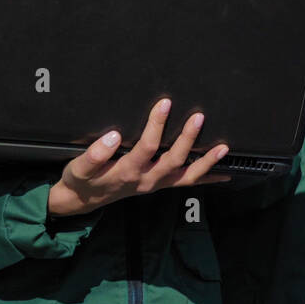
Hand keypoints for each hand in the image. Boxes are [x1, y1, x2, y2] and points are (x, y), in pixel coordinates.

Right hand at [47, 98, 229, 217]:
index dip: (156, 125)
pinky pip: (188, 183)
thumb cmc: (84, 180)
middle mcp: (146, 180)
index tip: (163, 104)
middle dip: (187, 138)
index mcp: (127, 172)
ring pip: (187, 175)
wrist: (85, 199)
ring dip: (206, 162)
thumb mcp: (79, 169)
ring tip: (223, 148)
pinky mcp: (162, 185)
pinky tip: (225, 172)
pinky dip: (207, 177)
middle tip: (198, 117)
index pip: (146, 147)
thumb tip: (112, 137)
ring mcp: (157, 184)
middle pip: (173, 160)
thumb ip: (94, 155)